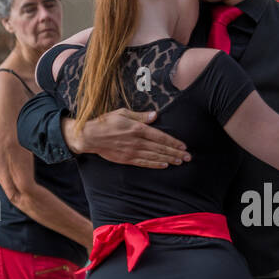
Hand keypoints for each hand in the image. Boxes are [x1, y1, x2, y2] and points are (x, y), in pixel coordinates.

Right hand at [64, 109, 190, 168]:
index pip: (160, 136)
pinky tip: (164, 165)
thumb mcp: (123, 113)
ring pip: (154, 156)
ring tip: (180, 162)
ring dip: (168, 159)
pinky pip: (144, 163)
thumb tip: (155, 115)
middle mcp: (137, 141)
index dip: (173, 142)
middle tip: (188, 157)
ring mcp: (132, 152)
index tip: (183, 146)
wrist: (89, 137)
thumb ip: (140, 116)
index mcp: (137, 129)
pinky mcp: (127, 159)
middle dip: (175, 153)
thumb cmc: (105, 122)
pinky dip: (155, 164)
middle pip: (160, 148)